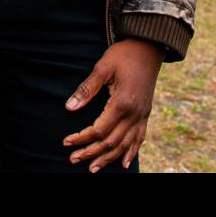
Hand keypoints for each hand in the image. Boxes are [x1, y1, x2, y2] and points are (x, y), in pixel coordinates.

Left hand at [64, 38, 164, 171]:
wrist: (148, 47)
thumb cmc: (123, 55)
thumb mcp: (102, 68)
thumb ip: (87, 89)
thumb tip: (69, 107)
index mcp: (122, 103)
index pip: (99, 130)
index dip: (82, 138)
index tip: (67, 142)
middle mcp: (135, 114)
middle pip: (111, 142)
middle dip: (91, 153)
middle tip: (73, 159)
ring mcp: (142, 116)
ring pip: (125, 145)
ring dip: (108, 158)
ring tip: (93, 169)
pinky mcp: (146, 114)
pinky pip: (139, 138)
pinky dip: (131, 152)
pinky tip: (124, 163)